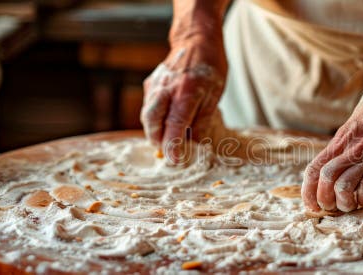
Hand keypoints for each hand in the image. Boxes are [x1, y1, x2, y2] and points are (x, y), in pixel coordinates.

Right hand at [141, 34, 226, 161]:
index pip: (176, 124)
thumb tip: (194, 144)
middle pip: (153, 122)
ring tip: (166, 142)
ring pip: (147, 116)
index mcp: (187, 90)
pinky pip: (148, 107)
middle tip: (169, 153)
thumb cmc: (210, 67)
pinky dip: (154, 120)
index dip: (173, 145)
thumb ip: (203, 120)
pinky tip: (164, 125)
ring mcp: (156, 85)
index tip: (175, 160)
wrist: (195, 40)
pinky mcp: (150, 84)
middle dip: (158, 141)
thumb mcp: (215, 94)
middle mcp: (167, 88)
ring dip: (154, 132)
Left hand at [301, 62, 362, 211]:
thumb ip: (346, 140)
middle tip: (336, 206)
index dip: (310, 191)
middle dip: (329, 201)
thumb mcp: (358, 117)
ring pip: (357, 190)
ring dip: (354, 202)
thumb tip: (333, 158)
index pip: (317, 169)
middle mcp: (360, 147)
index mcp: (345, 137)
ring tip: (358, 201)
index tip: (312, 204)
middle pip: (331, 182)